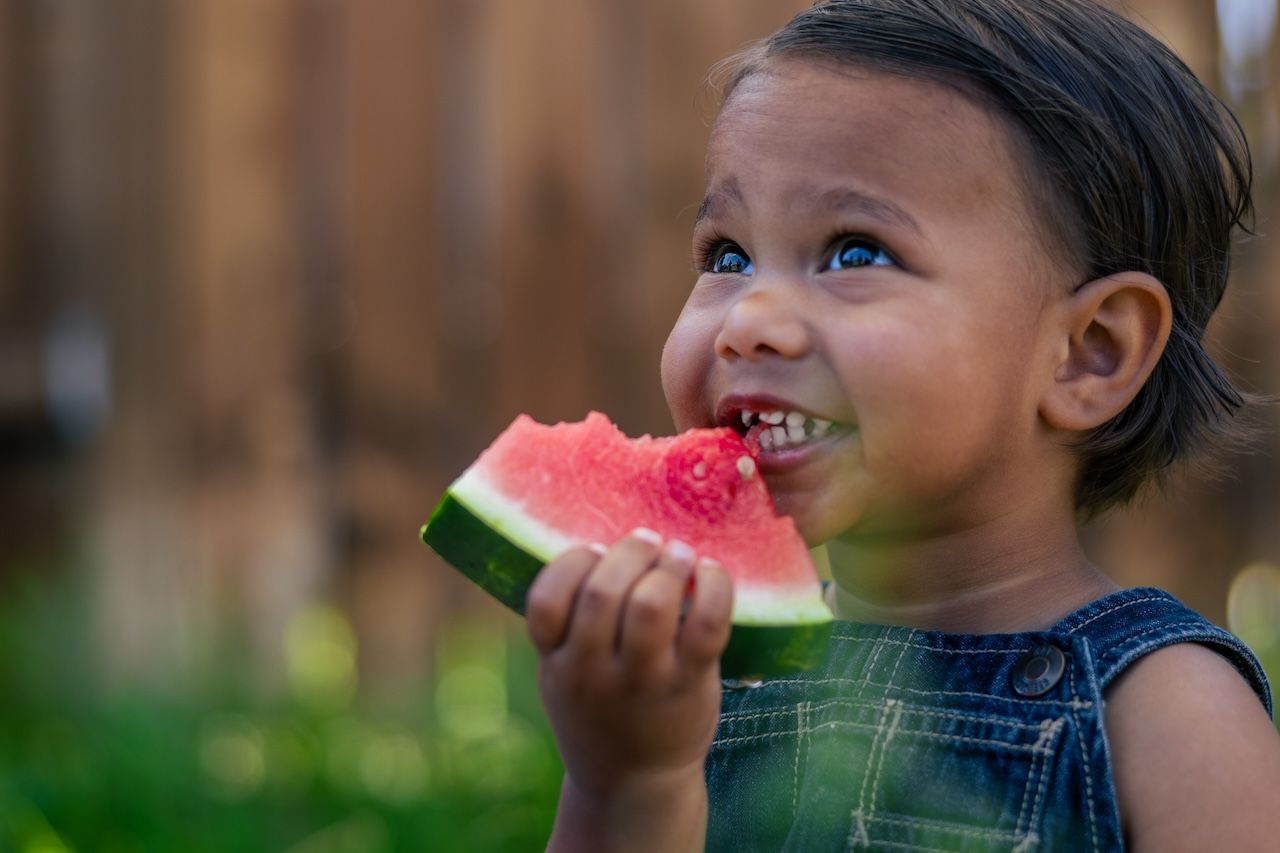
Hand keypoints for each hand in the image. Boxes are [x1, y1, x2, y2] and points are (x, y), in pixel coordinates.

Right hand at [526, 528, 733, 798]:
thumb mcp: (562, 674)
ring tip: (678, 555)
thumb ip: (571, 622)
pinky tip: (709, 572)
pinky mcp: (690, 682)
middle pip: (603, 592)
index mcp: (556, 663)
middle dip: (630, 552)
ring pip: (652, 603)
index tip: (596, 553)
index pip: (546, 600)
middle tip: (648, 541)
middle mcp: (594, 672)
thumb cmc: (599, 710)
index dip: (572, 562)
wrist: (634, 782)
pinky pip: (708, 622)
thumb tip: (609, 547)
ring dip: (668, 565)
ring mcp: (644, 679)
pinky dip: (714, 585)